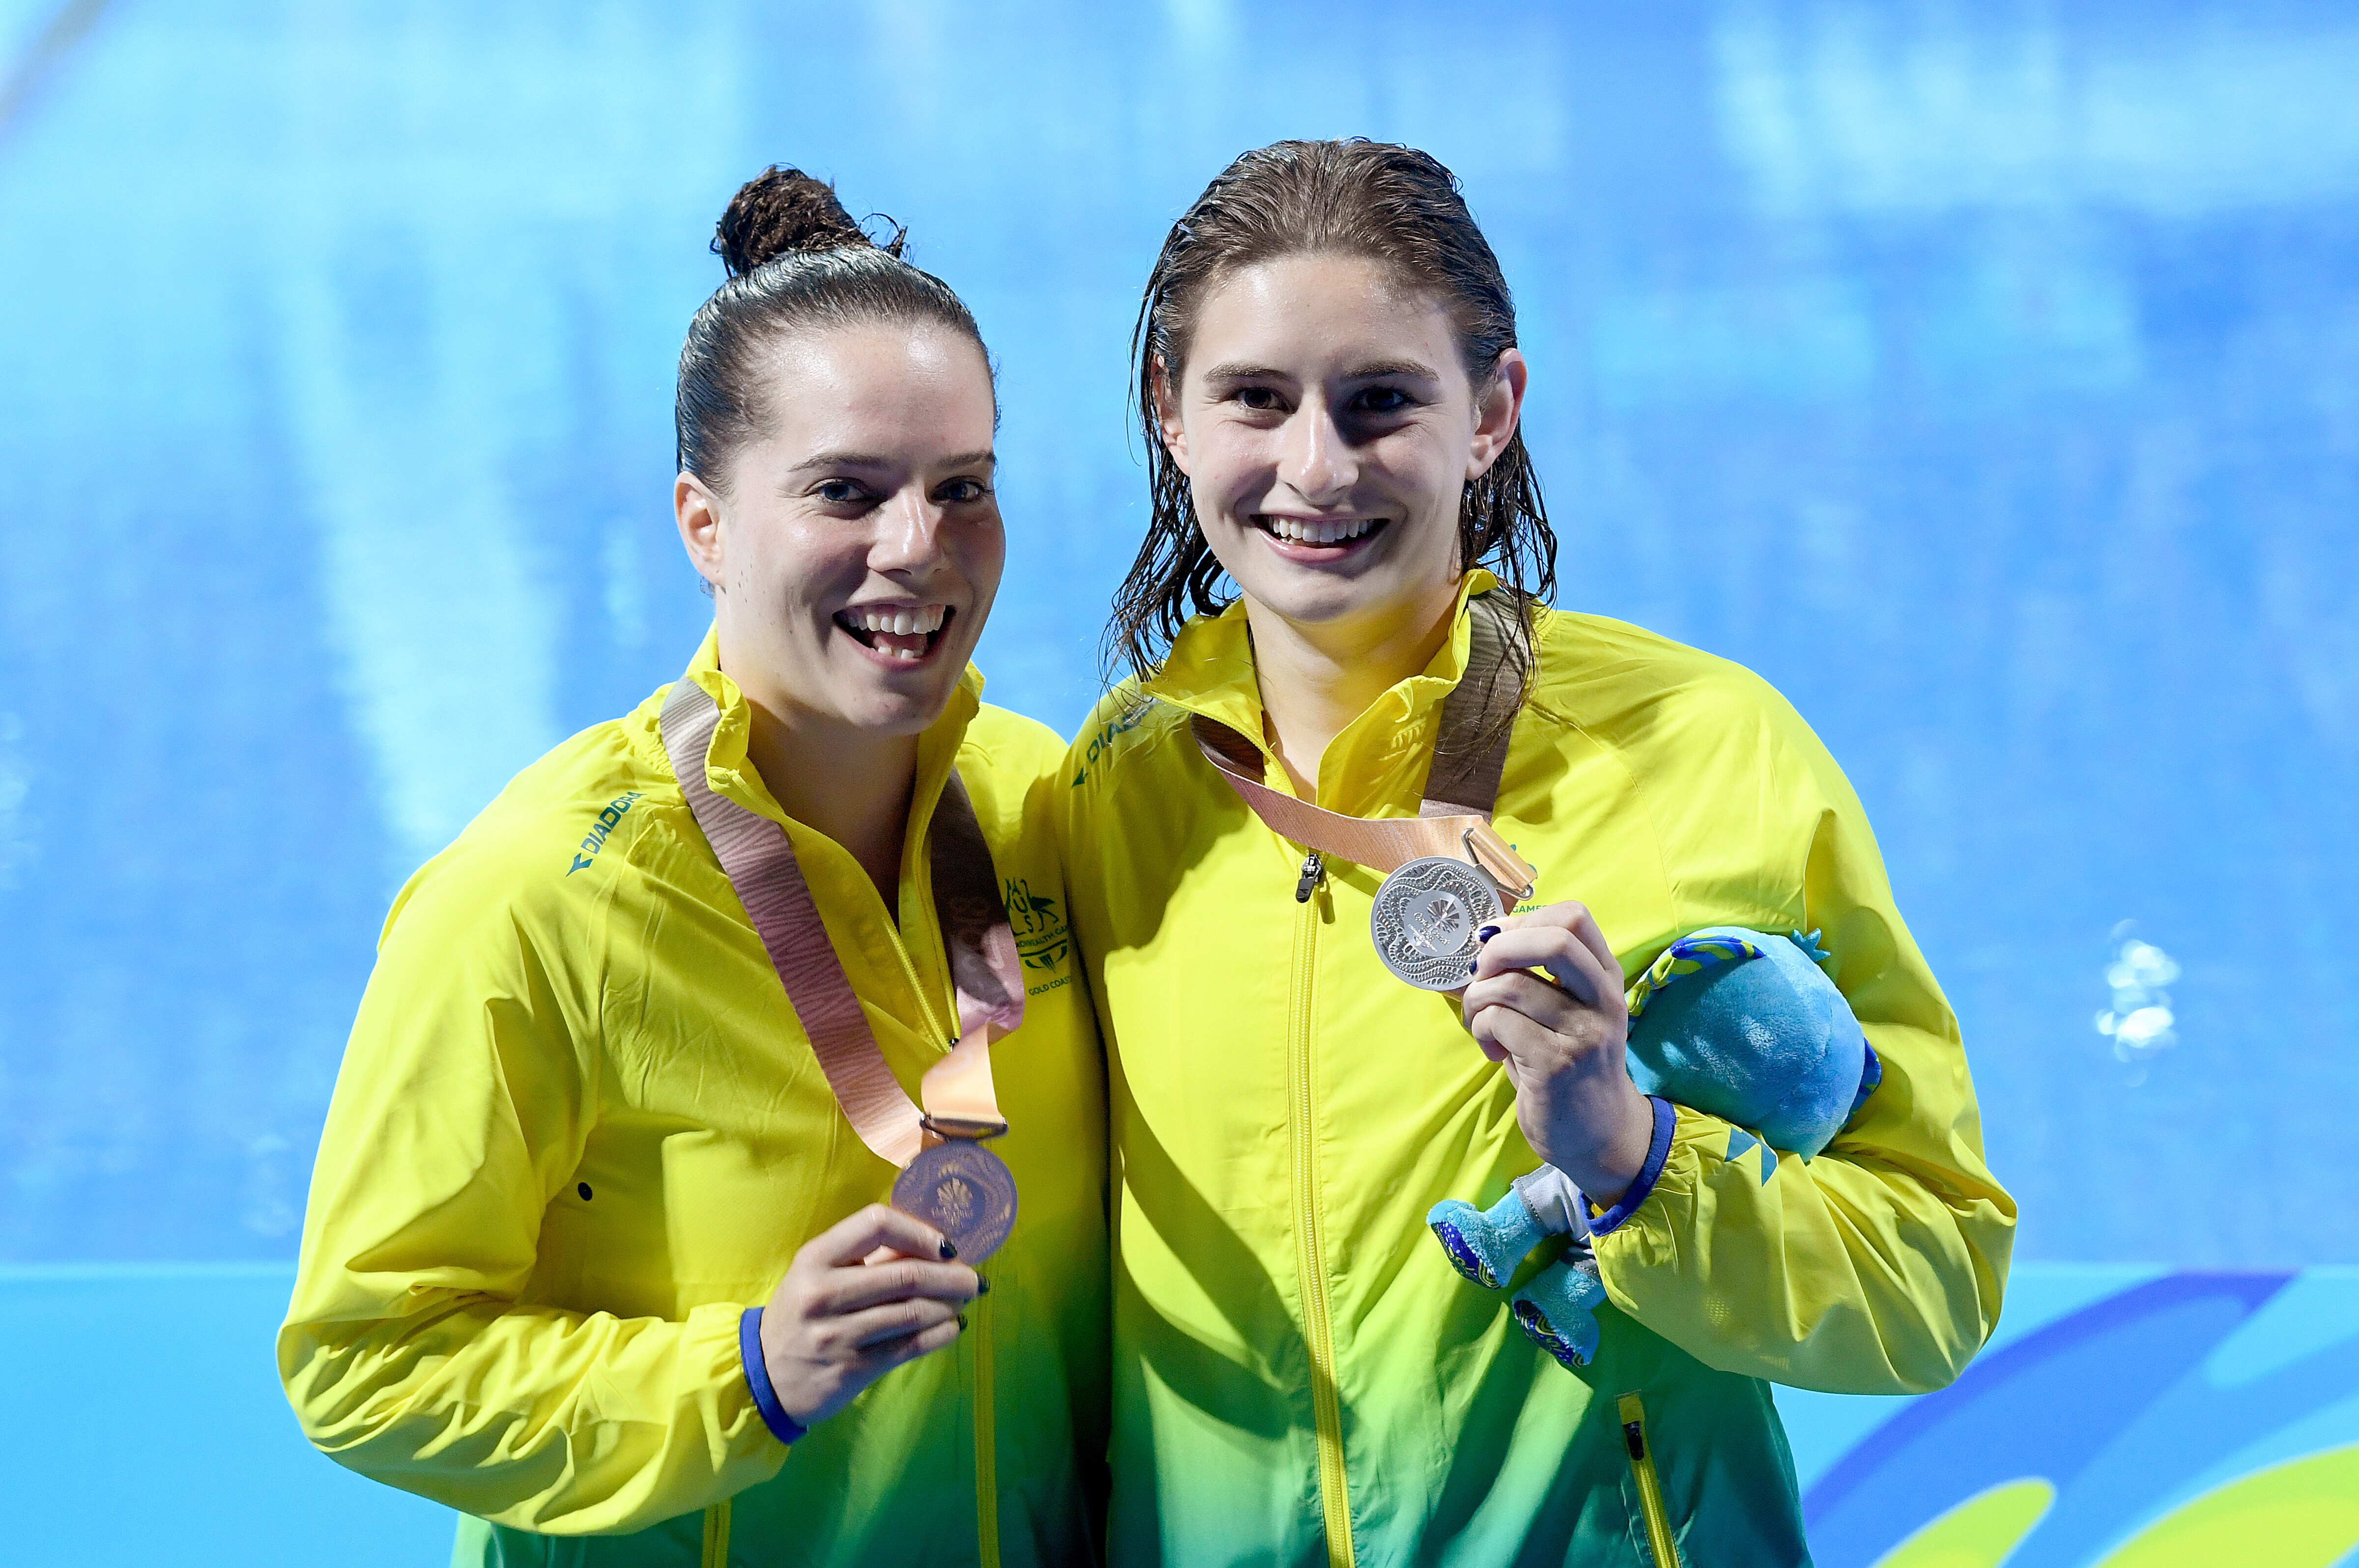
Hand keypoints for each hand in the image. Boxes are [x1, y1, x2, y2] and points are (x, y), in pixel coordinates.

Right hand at [757, 1203, 980, 1428]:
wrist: (761, 1375)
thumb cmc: (799, 1314)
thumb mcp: (816, 1275)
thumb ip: (864, 1259)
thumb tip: (930, 1246)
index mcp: (815, 1258)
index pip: (876, 1223)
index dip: (919, 1230)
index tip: (946, 1243)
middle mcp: (823, 1293)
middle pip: (906, 1274)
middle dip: (952, 1275)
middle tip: (976, 1277)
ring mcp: (837, 1335)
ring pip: (913, 1313)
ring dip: (950, 1305)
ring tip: (966, 1300)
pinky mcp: (851, 1369)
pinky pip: (909, 1347)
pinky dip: (941, 1335)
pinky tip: (954, 1328)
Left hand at [1462, 901, 1654, 1203]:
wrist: (1600, 1135)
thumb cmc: (1570, 1066)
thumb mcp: (1567, 1012)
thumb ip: (1537, 975)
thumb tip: (1484, 939)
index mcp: (1605, 978)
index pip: (1575, 917)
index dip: (1524, 921)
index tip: (1498, 945)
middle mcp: (1603, 1000)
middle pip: (1554, 940)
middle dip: (1500, 949)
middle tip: (1482, 975)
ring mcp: (1583, 1033)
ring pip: (1511, 985)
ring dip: (1478, 999)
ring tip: (1483, 1024)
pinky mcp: (1556, 1064)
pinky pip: (1500, 1021)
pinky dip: (1482, 1029)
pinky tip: (1493, 1050)